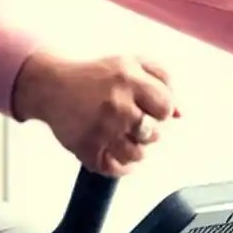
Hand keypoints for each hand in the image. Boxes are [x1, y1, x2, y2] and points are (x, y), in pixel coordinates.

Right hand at [11, 50, 179, 175]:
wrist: (52, 85)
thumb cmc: (97, 75)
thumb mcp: (131, 63)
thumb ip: (162, 79)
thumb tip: (181, 113)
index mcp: (129, 79)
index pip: (165, 107)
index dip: (161, 111)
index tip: (150, 109)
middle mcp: (116, 104)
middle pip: (154, 134)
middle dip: (149, 130)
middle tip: (134, 122)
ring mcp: (101, 129)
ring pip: (138, 155)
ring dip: (136, 149)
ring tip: (125, 137)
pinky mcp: (87, 148)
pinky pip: (116, 169)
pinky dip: (121, 165)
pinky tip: (117, 152)